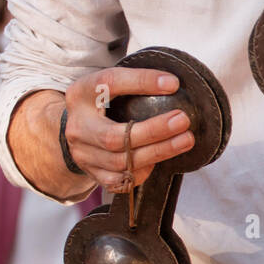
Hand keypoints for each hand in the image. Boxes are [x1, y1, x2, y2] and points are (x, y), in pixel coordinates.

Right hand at [59, 67, 196, 191]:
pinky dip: (141, 172)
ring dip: (158, 152)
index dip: (141, 82)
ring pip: (121, 162)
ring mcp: (83, 154)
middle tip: (182, 120)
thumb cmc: (103, 103)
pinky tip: (158, 161)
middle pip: (113, 136)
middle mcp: (78, 126)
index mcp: (82, 94)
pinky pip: (120, 181)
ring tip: (185, 140)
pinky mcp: (92, 173)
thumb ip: (135, 82)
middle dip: (153, 130)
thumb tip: (173, 84)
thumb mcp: (110, 86)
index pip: (109, 84)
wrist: (80, 129)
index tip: (172, 84)